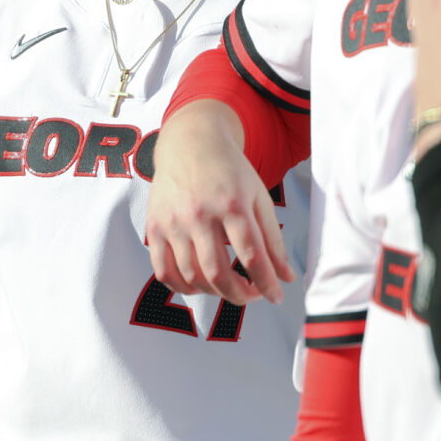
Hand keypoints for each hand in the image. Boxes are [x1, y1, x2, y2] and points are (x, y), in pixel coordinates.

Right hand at [146, 100, 294, 303]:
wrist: (190, 143)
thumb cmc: (229, 170)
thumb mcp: (258, 197)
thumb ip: (273, 239)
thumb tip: (286, 277)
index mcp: (231, 204)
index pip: (251, 255)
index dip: (266, 283)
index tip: (276, 296)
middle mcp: (199, 214)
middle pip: (218, 273)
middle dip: (240, 295)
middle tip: (253, 295)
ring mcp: (173, 222)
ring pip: (192, 276)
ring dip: (215, 292)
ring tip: (230, 286)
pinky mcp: (154, 227)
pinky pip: (164, 272)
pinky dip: (182, 287)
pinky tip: (199, 285)